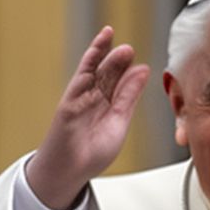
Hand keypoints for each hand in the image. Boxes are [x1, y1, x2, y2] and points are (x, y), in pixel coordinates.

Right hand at [25, 26, 151, 209]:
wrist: (69, 172)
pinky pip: (79, 82)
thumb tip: (141, 72)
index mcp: (108, 106)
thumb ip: (128, 97)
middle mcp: (94, 99)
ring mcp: (80, 100)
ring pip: (92, 72)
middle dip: (116, 60)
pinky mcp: (68, 104)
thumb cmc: (91, 153)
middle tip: (128, 49)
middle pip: (106, 73)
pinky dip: (88, 66)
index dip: (129, 71)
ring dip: (100, 54)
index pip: (120, 83)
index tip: (140, 64)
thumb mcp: (119, 122)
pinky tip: (96, 53)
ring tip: (109, 38)